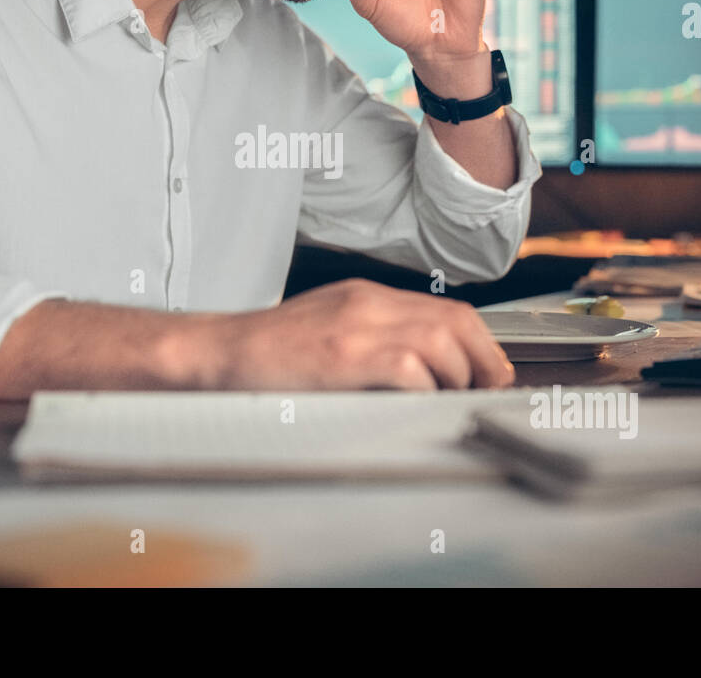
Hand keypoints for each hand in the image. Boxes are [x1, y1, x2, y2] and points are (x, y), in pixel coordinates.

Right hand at [205, 278, 513, 389]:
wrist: (216, 352)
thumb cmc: (266, 353)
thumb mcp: (328, 328)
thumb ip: (373, 338)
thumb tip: (425, 371)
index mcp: (366, 297)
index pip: (446, 310)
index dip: (479, 344)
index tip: (485, 372)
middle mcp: (367, 304)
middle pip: (456, 321)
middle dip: (482, 361)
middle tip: (482, 390)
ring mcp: (355, 327)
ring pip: (440, 341)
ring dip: (455, 377)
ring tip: (446, 400)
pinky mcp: (342, 356)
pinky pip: (408, 368)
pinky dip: (424, 389)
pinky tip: (413, 403)